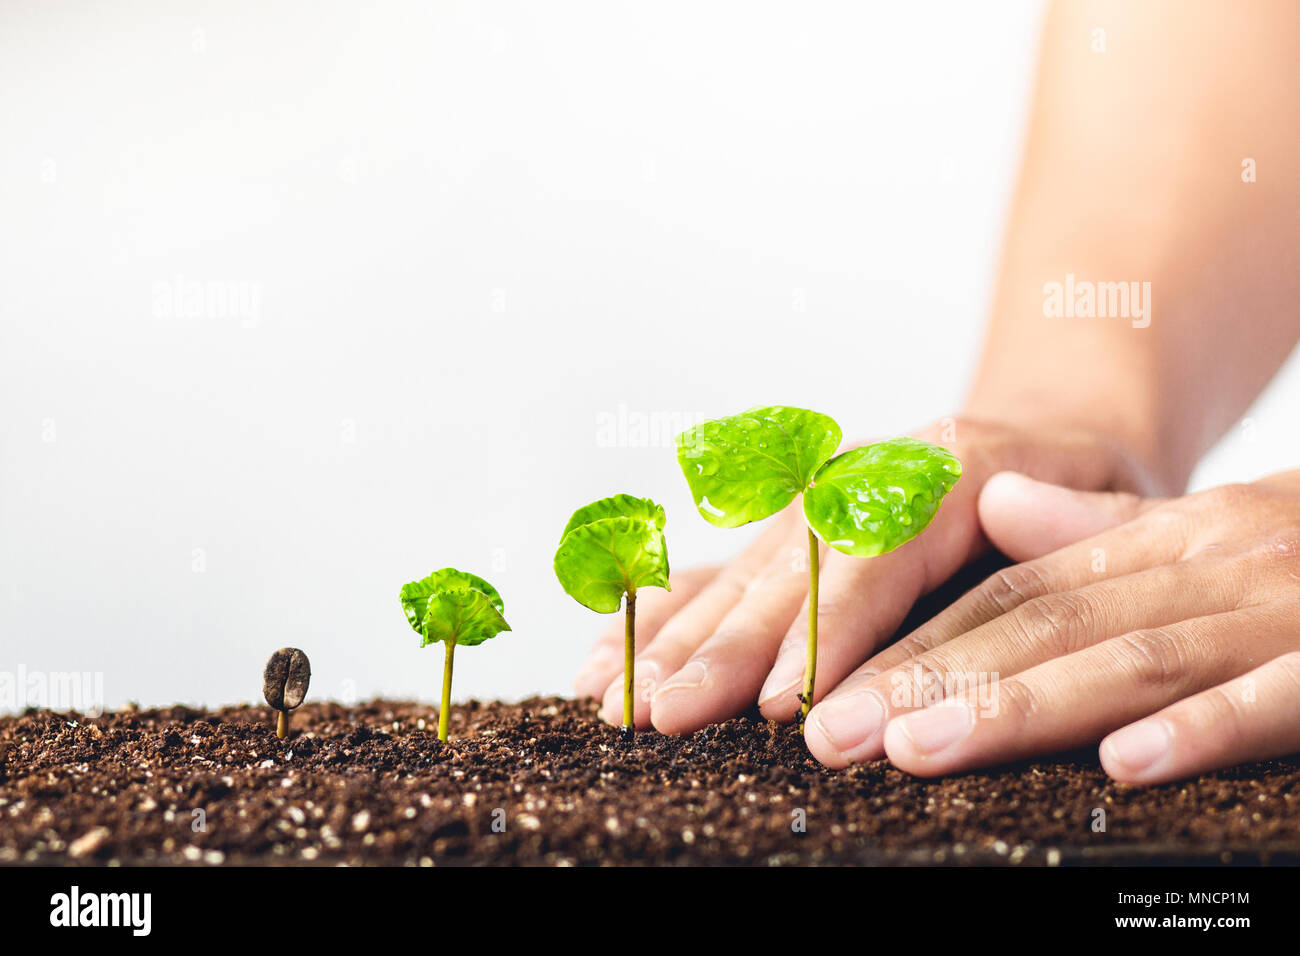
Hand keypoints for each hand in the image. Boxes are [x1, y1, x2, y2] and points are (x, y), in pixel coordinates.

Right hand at [573, 417, 1153, 733]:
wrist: (1043, 438)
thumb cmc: (1084, 490)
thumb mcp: (1111, 501)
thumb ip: (1066, 521)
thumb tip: (1005, 520)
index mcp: (942, 466)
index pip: (871, 553)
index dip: (823, 628)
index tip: (783, 702)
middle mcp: (857, 479)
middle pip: (782, 571)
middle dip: (722, 651)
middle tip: (669, 717)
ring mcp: (813, 504)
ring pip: (735, 574)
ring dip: (674, 641)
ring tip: (621, 700)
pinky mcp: (787, 535)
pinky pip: (715, 573)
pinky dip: (662, 616)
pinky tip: (608, 655)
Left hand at [803, 470, 1299, 783]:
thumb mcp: (1207, 528)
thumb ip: (1101, 524)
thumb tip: (999, 507)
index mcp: (1162, 543)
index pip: (1012, 594)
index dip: (916, 642)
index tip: (826, 691)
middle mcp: (1206, 567)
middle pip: (1044, 627)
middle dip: (930, 682)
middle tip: (831, 733)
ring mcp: (1282, 614)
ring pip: (1131, 659)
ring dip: (1021, 707)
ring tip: (920, 747)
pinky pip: (1277, 699)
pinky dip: (1202, 729)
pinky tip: (1124, 767)